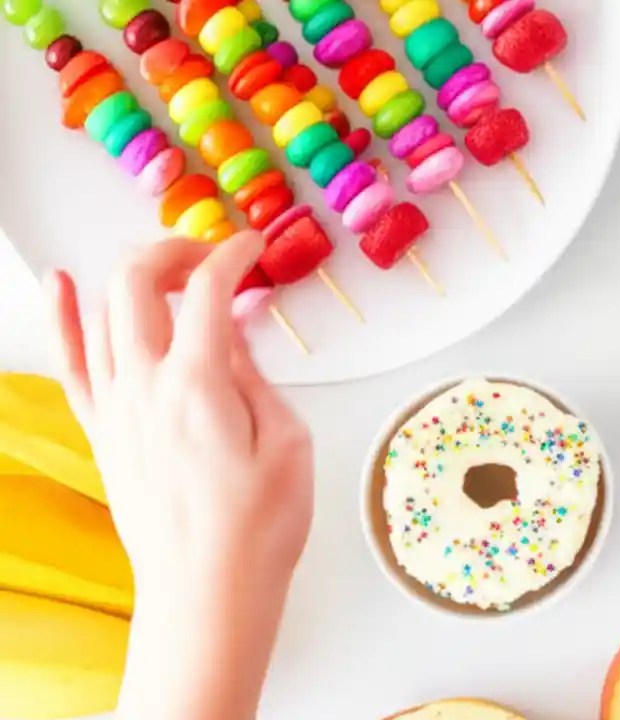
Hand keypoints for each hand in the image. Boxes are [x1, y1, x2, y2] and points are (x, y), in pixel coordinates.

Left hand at [46, 232, 314, 719]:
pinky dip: (65, 317)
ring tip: (172, 272)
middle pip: (139, 282)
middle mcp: (144, 385)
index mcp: (198, 384)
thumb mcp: (287, 442)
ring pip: (106, 310)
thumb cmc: (258, 528)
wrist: (207, 592)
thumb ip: (255, 378)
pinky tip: (63, 284)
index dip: (234, 256)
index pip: (208, 289)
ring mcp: (115, 408)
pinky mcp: (103, 433)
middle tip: (214, 260)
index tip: (255, 249)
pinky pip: (71, 362)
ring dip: (136, 275)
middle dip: (177, 251)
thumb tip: (233, 336)